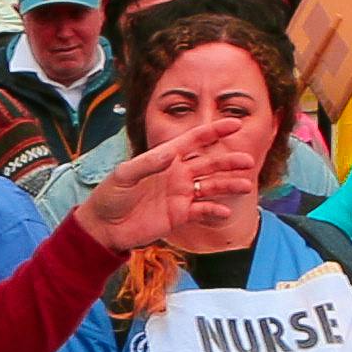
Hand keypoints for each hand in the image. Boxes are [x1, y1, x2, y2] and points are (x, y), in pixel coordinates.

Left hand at [75, 120, 260, 249]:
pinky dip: (214, 210)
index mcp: (165, 158)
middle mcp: (177, 174)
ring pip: (210, 186)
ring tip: (245, 186)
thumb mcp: (123, 175)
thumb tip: (171, 153)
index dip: (214, 131)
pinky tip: (225, 211)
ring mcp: (180, 194)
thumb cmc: (110, 196)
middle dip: (228, 161)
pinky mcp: (179, 215)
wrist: (104, 227)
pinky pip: (202, 210)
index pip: (194, 141)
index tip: (235, 123)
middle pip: (209, 163)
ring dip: (228, 185)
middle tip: (247, 161)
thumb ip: (147, 163)